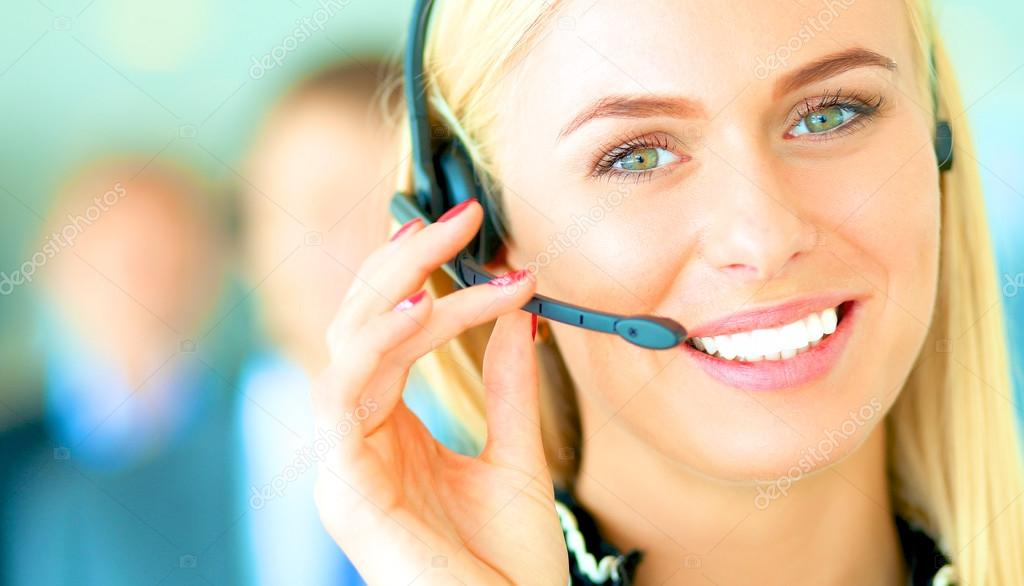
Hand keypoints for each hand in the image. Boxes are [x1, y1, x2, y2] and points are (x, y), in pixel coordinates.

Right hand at [312, 200, 568, 584]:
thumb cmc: (508, 564)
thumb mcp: (517, 455)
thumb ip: (510, 386)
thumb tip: (520, 316)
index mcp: (389, 430)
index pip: (392, 330)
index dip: (426, 274)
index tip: (484, 236)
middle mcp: (359, 438)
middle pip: (362, 323)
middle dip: (405, 261)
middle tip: (461, 216)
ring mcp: (346, 461)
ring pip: (349, 347)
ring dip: (397, 289)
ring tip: (444, 248)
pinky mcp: (346, 486)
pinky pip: (346, 398)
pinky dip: (380, 345)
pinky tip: (422, 307)